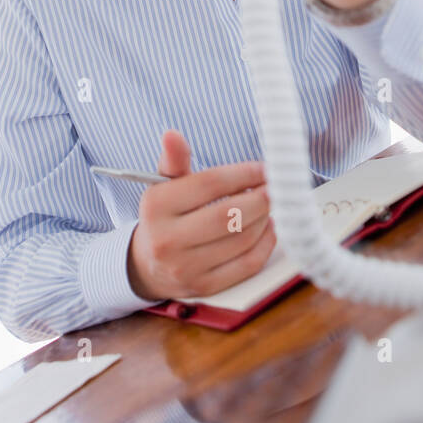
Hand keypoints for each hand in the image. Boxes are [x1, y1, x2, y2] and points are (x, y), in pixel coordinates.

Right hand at [126, 130, 276, 301]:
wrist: (147, 266)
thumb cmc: (165, 218)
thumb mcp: (164, 186)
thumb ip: (174, 160)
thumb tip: (172, 134)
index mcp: (156, 206)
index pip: (209, 184)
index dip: (244, 173)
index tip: (264, 168)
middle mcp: (167, 239)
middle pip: (229, 215)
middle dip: (261, 198)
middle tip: (276, 187)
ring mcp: (186, 267)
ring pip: (242, 240)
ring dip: (266, 219)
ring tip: (272, 205)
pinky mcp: (205, 288)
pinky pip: (247, 264)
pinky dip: (266, 244)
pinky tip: (269, 228)